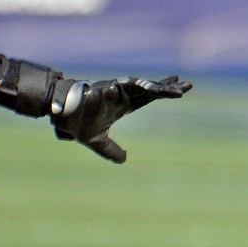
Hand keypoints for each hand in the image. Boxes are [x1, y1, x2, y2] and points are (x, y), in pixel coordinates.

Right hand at [51, 74, 192, 163]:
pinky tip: (154, 87)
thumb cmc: (76, 121)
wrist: (59, 112)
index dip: (163, 92)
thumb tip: (124, 160)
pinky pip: (127, 85)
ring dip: (162, 88)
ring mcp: (117, 90)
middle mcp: (124, 95)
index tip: (180, 90)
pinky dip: (141, 86)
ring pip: (145, 86)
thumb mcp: (97, 141)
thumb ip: (111, 150)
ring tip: (179, 91)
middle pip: (152, 90)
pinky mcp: (109, 87)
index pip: (149, 97)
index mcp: (124, 104)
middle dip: (169, 87)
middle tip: (188, 85)